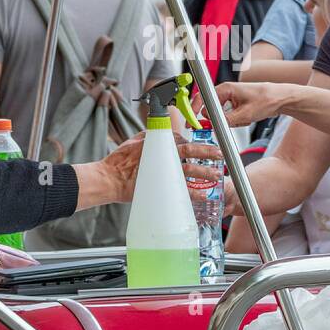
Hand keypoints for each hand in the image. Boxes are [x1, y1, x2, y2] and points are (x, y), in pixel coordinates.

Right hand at [92, 131, 221, 204]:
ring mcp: (164, 171)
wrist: (110, 178)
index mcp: (158, 143)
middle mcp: (163, 155)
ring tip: (217, 174)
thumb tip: (159, 135)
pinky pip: (183, 190)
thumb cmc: (118, 161)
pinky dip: (195, 192)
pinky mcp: (162, 187)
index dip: (193, 144)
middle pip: (191, 150)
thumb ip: (149, 138)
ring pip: (191, 169)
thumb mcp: (134, 142)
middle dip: (207, 151)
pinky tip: (205, 194)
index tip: (202, 147)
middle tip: (219, 154)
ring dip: (206, 172)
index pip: (181, 140)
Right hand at [191, 81, 289, 128]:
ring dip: (227, 120)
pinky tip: (245, 119)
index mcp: (225, 88)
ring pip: (219, 113)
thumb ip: (226, 120)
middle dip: (215, 119)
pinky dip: (233, 120)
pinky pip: (227, 115)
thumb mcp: (245, 114)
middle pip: (209, 108)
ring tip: (242, 119)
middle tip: (221, 125)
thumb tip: (212, 125)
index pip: (203, 98)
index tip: (192, 122)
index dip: (195, 111)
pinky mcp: (235, 104)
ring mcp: (230, 97)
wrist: (281, 98)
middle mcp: (226, 91)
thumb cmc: (267, 99)